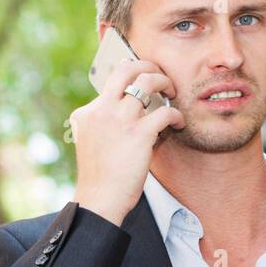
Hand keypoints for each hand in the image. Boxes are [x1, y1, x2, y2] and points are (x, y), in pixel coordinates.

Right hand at [70, 53, 184, 226]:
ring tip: (173, 92)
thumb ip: (106, 123)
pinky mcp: (139, 134)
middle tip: (161, 76)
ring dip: (166, 83)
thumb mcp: (92, 143)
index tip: (142, 78)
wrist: (99, 201)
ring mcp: (120, 120)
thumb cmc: (100, 178)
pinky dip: (176, 115)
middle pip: (127, 68)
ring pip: (148, 81)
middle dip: (149, 65)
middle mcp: (101, 110)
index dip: (130, 76)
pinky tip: (178, 123)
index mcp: (87, 113)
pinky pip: (166, 112)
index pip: (111, 80)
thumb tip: (135, 109)